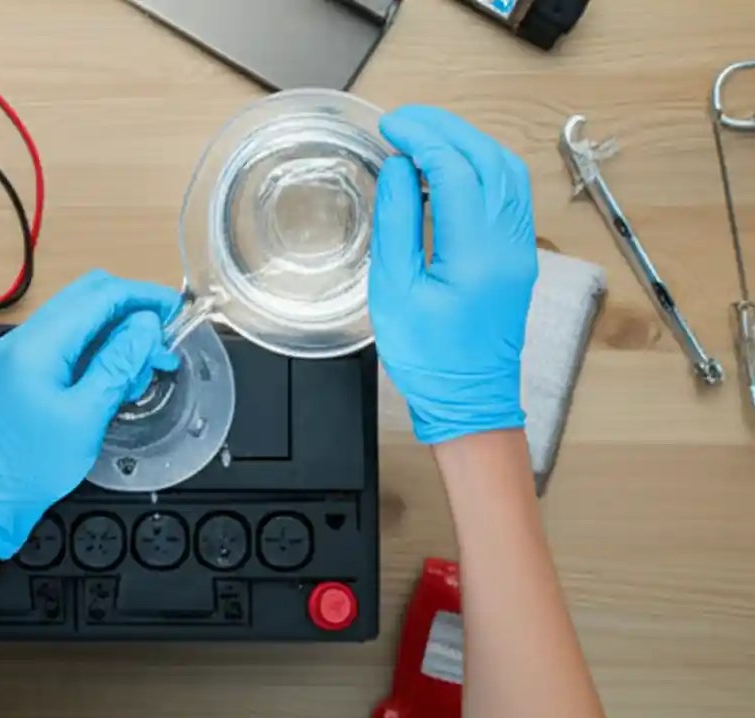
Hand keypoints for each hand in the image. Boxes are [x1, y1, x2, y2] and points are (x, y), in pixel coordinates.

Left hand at [0, 270, 180, 557]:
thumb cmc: (27, 467)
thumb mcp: (85, 415)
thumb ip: (117, 364)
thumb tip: (144, 325)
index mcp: (37, 345)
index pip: (99, 295)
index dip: (143, 297)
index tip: (174, 310)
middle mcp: (25, 340)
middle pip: (89, 298)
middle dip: (132, 313)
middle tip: (162, 340)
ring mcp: (23, 354)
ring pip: (81, 320)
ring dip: (118, 336)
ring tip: (143, 370)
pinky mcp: (26, 371)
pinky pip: (69, 344)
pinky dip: (99, 353)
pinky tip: (118, 379)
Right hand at [370, 106, 537, 444]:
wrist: (469, 400)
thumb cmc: (428, 357)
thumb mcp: (394, 290)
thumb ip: (397, 224)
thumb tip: (398, 171)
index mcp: (476, 255)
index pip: (456, 170)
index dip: (423, 138)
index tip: (391, 127)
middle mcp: (509, 244)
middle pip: (488, 160)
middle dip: (445, 130)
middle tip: (404, 122)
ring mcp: (520, 248)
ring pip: (506, 171)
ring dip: (466, 143)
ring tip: (423, 138)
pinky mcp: (519, 254)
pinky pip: (510, 192)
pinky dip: (480, 166)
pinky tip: (450, 168)